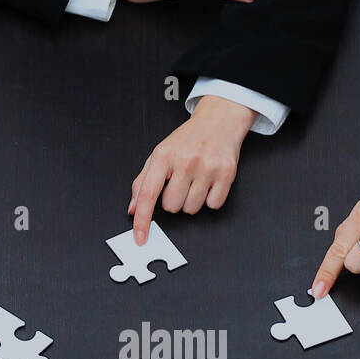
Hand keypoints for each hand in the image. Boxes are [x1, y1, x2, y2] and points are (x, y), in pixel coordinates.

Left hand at [128, 96, 253, 243]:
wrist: (218, 120)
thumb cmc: (187, 140)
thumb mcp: (160, 154)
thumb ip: (143, 182)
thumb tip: (133, 209)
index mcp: (164, 156)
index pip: (148, 194)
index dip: (142, 219)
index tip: (140, 237)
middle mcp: (185, 161)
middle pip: (172, 207)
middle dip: (173, 200)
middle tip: (180, 183)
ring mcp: (207, 167)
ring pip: (192, 209)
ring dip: (191, 201)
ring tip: (195, 181)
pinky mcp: (226, 173)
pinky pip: (213, 205)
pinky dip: (210, 199)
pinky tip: (209, 183)